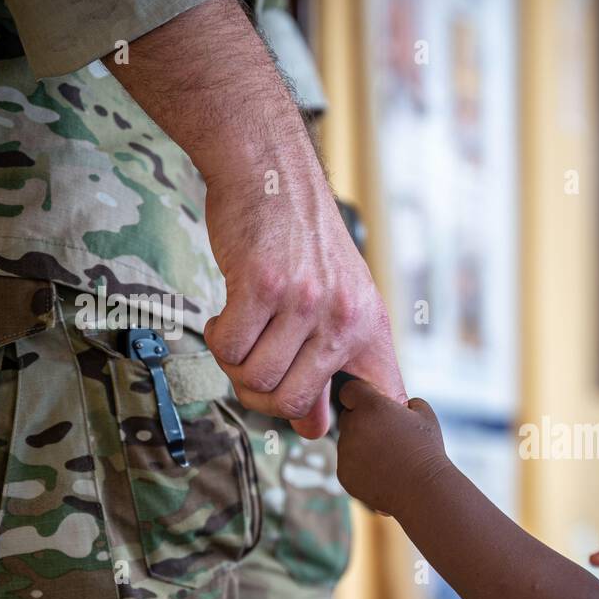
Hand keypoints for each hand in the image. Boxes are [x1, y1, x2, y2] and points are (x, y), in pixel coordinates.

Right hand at [105, 0, 405, 441]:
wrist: (271, 170)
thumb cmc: (299, 238)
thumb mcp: (335, 301)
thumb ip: (326, 364)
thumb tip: (313, 429)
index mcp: (368, 327)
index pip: (381, 398)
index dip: (353, 425)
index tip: (319, 419)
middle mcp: (344, 319)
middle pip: (291, 402)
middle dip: (261, 395)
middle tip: (251, 362)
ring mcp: (305, 303)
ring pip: (254, 380)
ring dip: (233, 364)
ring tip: (239, 331)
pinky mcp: (263, 287)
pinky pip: (229, 347)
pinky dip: (217, 339)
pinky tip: (225, 314)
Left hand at [335, 378, 449, 515]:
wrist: (424, 491)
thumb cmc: (428, 450)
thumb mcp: (425, 415)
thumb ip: (408, 401)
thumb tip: (402, 404)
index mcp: (371, 407)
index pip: (349, 391)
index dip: (361, 396)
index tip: (372, 404)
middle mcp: (352, 427)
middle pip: (348, 417)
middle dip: (362, 422)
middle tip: (386, 435)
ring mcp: (345, 453)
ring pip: (348, 442)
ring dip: (363, 445)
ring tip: (390, 458)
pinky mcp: (344, 475)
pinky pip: (348, 464)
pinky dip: (361, 467)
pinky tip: (384, 472)